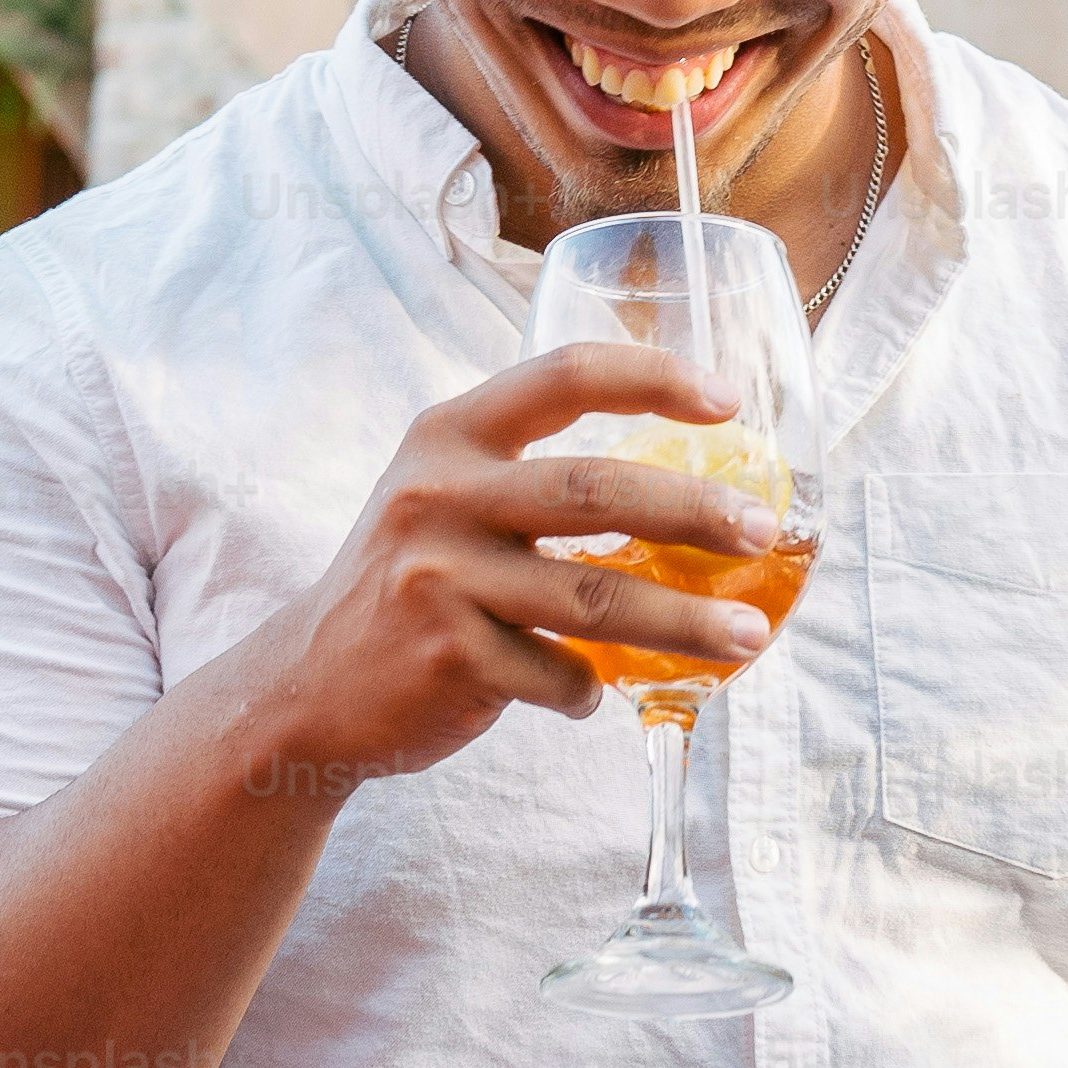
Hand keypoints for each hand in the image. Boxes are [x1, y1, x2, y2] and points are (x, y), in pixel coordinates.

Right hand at [241, 340, 810, 788]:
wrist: (305, 688)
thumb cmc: (409, 584)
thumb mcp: (444, 498)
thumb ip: (533, 478)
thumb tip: (687, 491)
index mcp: (449, 435)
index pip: (564, 375)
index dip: (654, 378)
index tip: (729, 401)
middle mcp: (438, 495)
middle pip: (596, 490)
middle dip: (695, 511)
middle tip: (762, 532)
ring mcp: (438, 578)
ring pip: (595, 597)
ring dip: (686, 622)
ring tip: (749, 638)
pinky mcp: (447, 656)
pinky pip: (561, 675)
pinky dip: (590, 689)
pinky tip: (592, 692)